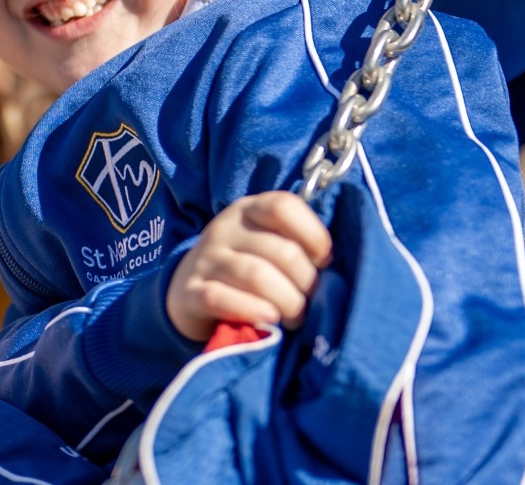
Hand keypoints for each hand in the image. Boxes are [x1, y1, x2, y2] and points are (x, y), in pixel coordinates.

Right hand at [165, 192, 332, 341]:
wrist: (188, 291)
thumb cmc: (246, 268)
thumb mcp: (266, 246)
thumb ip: (296, 247)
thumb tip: (336, 270)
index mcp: (249, 210)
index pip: (283, 206)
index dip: (313, 234)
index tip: (325, 262)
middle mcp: (225, 229)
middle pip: (280, 250)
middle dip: (306, 283)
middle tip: (312, 304)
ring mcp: (206, 260)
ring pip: (255, 275)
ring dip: (287, 302)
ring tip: (296, 318)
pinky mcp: (190, 292)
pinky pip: (220, 298)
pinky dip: (250, 309)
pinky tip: (268, 318)